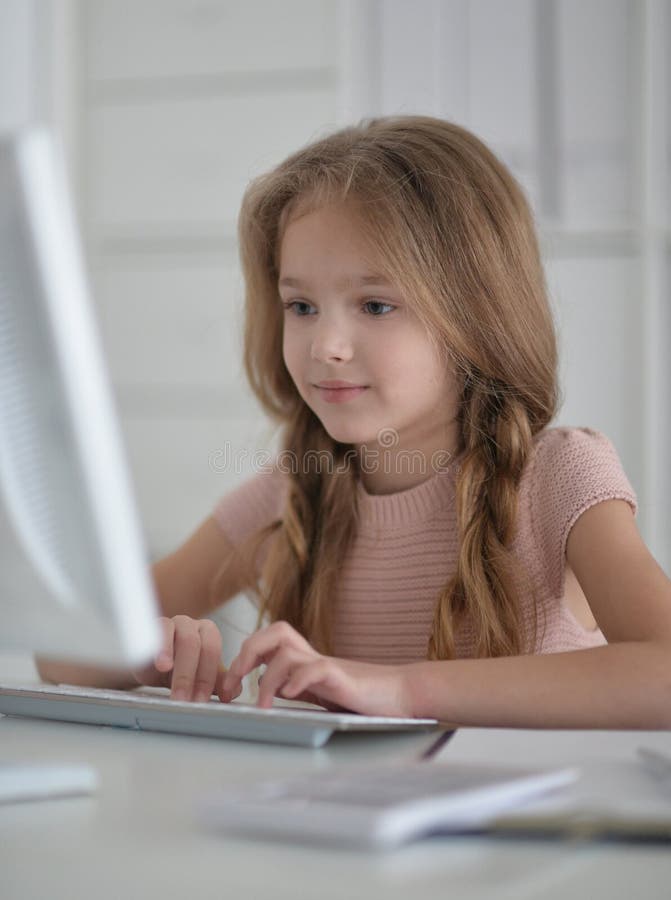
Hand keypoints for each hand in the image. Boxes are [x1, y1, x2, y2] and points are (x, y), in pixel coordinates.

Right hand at [132, 615, 226, 702]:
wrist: (148, 665)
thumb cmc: (177, 669)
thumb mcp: (198, 676)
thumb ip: (217, 682)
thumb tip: (233, 692)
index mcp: (207, 632)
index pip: (212, 650)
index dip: (208, 676)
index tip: (202, 699)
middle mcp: (190, 625)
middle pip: (195, 644)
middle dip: (190, 676)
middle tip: (185, 700)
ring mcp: (170, 624)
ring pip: (178, 639)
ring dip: (177, 667)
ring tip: (174, 686)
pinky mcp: (150, 628)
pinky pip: (157, 635)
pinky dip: (161, 651)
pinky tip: (162, 665)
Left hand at [220, 621, 414, 716]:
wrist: (402, 694)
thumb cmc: (363, 696)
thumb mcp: (321, 692)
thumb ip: (297, 686)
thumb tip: (268, 689)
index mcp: (306, 660)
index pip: (268, 642)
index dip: (243, 658)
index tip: (228, 688)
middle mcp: (313, 657)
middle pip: (274, 633)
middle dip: (246, 654)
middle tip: (234, 684)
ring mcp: (328, 664)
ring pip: (287, 652)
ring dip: (267, 678)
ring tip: (263, 704)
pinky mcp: (343, 677)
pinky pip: (315, 668)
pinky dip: (298, 680)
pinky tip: (290, 696)